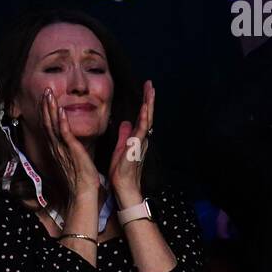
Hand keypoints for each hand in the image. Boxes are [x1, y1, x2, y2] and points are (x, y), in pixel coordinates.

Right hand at [39, 87, 97, 201]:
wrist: (83, 191)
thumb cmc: (80, 176)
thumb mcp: (73, 157)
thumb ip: (70, 147)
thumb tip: (71, 139)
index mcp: (57, 148)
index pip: (49, 126)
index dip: (46, 111)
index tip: (46, 98)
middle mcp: (56, 147)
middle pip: (47, 123)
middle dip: (46, 106)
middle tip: (45, 90)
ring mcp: (62, 149)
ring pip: (53, 126)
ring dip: (50, 109)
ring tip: (49, 95)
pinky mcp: (71, 151)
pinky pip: (65, 134)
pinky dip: (62, 122)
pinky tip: (60, 110)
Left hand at [109, 80, 154, 202]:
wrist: (123, 186)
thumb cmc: (122, 171)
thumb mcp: (120, 148)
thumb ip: (124, 135)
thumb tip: (126, 122)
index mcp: (137, 138)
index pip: (142, 117)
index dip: (144, 103)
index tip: (146, 90)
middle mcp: (142, 138)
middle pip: (147, 115)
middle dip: (149, 99)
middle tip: (150, 84)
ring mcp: (141, 142)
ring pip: (147, 119)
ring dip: (149, 104)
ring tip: (151, 90)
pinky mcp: (137, 147)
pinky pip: (142, 130)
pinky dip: (144, 118)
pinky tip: (144, 108)